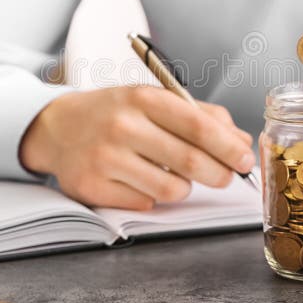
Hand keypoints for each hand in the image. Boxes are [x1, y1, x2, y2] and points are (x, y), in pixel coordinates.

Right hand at [19, 86, 254, 209]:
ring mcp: (106, 158)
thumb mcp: (153, 100)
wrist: (58, 127)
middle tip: (226, 177)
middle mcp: (123, 126)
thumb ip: (201, 116)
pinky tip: (142, 181)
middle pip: (190, 161)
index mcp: (143, 98)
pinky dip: (153, 197)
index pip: (197, 125)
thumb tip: (240, 140)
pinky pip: (145, 203)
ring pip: (171, 189)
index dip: (228, 146)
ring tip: (174, 176)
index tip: (245, 159)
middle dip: (219, 174)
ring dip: (184, 188)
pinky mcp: (93, 187)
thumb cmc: (115, 112)